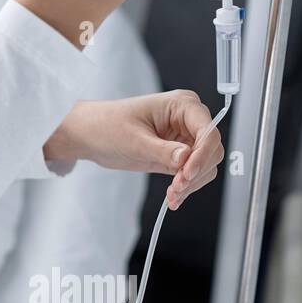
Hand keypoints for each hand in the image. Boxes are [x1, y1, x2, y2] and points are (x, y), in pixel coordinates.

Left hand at [45, 91, 225, 208]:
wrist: (89, 135)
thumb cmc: (106, 126)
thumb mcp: (133, 139)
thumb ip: (162, 150)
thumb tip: (186, 158)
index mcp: (181, 105)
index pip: (208, 130)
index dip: (202, 154)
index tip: (186, 174)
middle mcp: (188, 120)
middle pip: (212, 150)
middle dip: (197, 172)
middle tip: (176, 188)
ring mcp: (184, 138)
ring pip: (205, 165)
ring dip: (192, 183)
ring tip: (172, 195)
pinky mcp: (177, 155)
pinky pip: (192, 173)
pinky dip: (186, 187)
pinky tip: (173, 197)